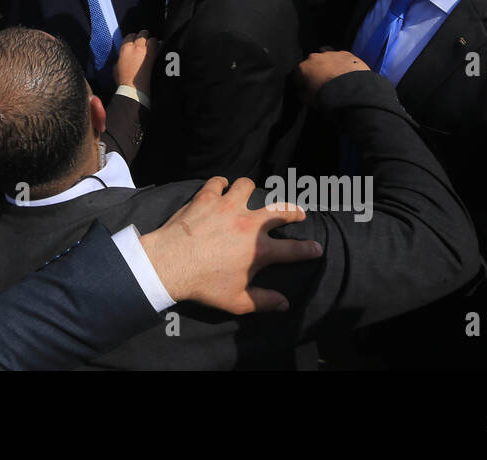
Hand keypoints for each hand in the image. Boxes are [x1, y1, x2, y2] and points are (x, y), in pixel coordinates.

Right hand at [114, 30, 156, 95]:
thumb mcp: (116, 68)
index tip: (134, 40)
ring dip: (153, 42)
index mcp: (126, 49)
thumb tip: (123, 56)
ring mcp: (149, 52)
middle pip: (142, 35)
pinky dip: (160, 47)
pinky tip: (160, 51)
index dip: (132, 38)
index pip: (130, 36)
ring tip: (153, 46)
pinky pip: (161, 47)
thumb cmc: (124, 82)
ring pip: (153, 39)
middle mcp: (137, 48)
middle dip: (143, 36)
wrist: (135, 91)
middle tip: (144, 40)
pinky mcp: (157, 58)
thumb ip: (120, 58)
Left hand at [139, 177, 322, 314]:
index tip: (317, 248)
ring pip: (247, 185)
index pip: (293, 250)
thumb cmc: (203, 285)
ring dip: (250, 190)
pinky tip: (221, 187)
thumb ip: (264, 301)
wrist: (169, 264)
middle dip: (293, 211)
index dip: (309, 249)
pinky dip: (220, 183)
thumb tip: (284, 303)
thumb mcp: (237, 301)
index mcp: (259, 250)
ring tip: (250, 194)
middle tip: (298, 213)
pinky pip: (217, 182)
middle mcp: (249, 224)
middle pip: (280, 210)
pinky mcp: (206, 198)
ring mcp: (227, 206)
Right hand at [297, 50, 370, 100]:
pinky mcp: (346, 54)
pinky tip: (348, 73)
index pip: (298, 75)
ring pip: (328, 59)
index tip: (307, 89)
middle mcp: (315, 57)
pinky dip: (343, 64)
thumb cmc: (326, 96)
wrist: (350, 91)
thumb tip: (302, 91)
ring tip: (337, 78)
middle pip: (313, 64)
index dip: (302, 83)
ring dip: (330, 66)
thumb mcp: (308, 100)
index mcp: (303, 67)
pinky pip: (342, 58)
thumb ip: (302, 93)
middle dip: (316, 72)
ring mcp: (331, 54)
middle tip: (323, 83)